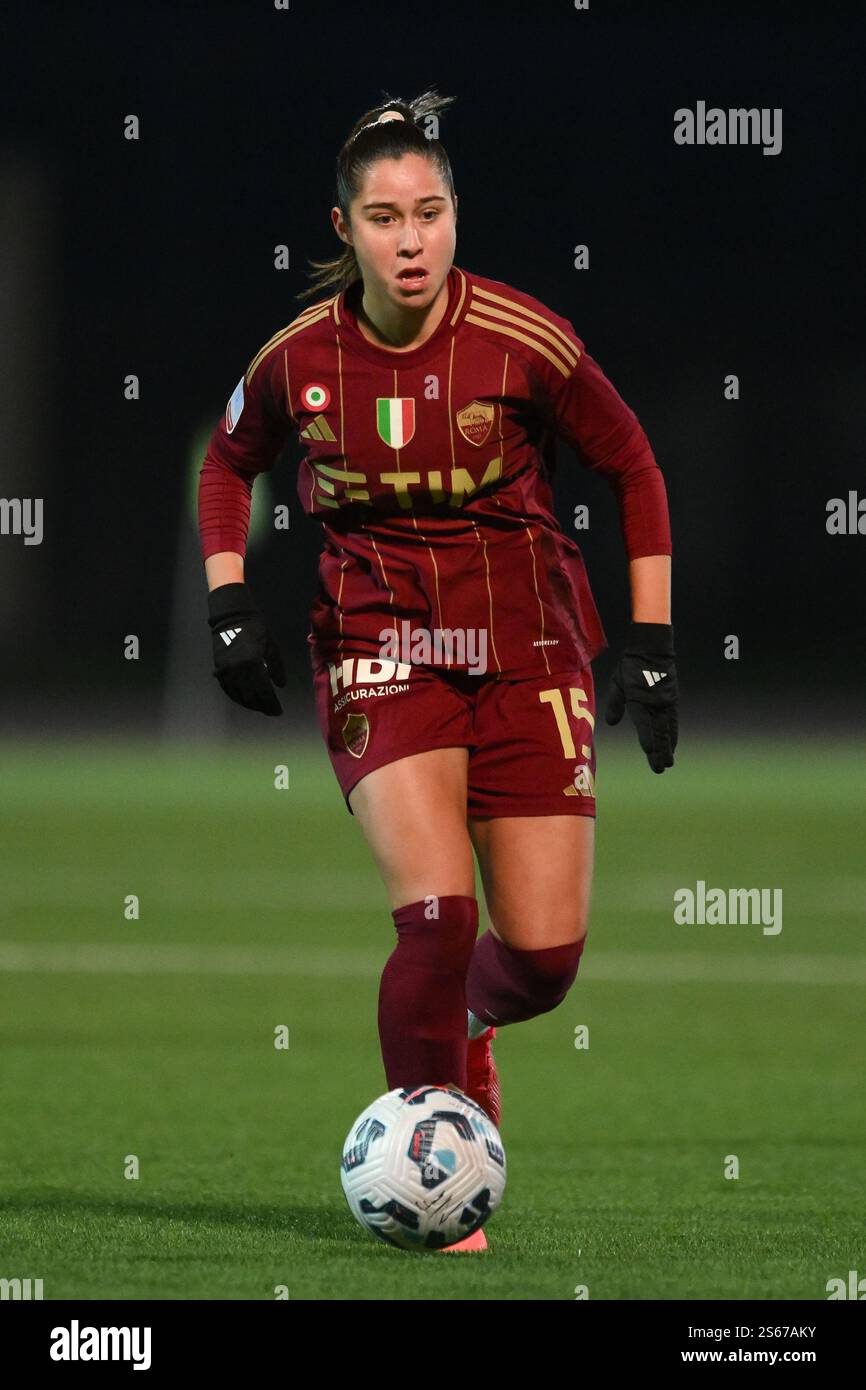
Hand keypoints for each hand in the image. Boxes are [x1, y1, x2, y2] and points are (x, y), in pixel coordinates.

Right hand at [207, 582, 285, 715]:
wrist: (232, 616)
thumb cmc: (255, 629)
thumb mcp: (271, 646)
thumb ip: (276, 667)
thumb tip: (280, 686)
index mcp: (253, 663)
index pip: (264, 691)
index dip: (271, 703)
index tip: (278, 711)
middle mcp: (238, 670)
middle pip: (251, 696)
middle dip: (262, 706)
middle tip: (270, 711)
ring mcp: (226, 670)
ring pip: (238, 695)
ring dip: (250, 704)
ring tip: (259, 707)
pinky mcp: (219, 669)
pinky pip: (227, 689)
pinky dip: (236, 697)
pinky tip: (244, 700)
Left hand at [604, 621, 677, 772]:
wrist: (653, 649)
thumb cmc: (631, 666)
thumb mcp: (617, 682)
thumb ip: (615, 703)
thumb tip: (611, 723)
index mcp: (638, 698)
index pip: (643, 721)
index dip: (646, 736)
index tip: (649, 751)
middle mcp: (654, 702)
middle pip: (658, 730)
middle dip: (659, 751)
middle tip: (660, 768)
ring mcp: (665, 702)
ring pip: (667, 728)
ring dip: (668, 746)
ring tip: (668, 762)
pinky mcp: (672, 700)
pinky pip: (673, 721)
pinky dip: (672, 734)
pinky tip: (673, 745)